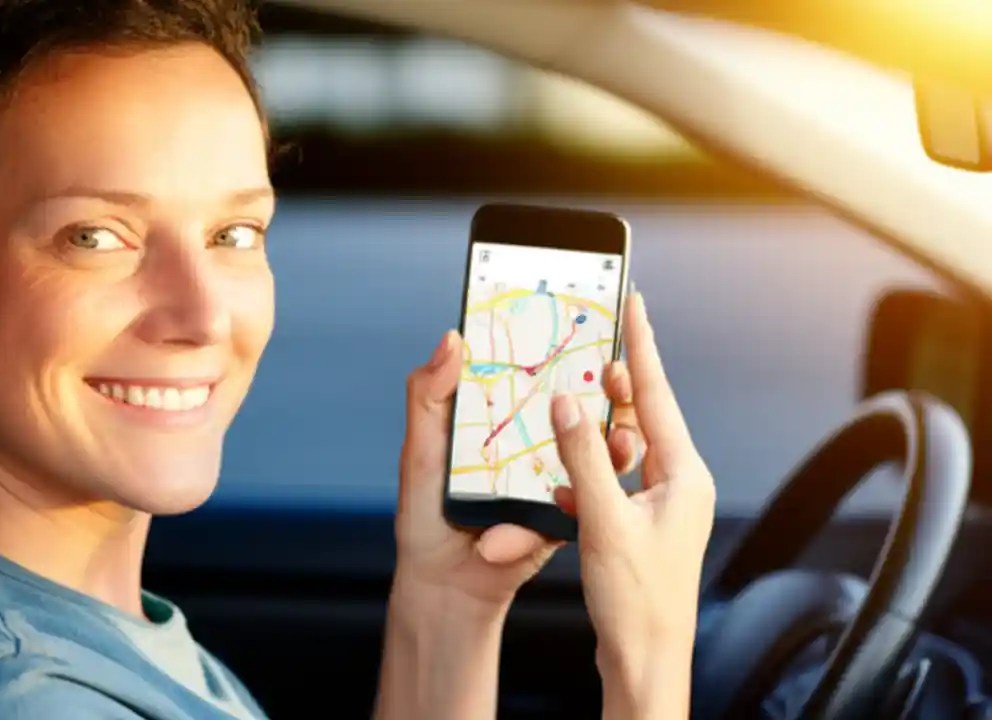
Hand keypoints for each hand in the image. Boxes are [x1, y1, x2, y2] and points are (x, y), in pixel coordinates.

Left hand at [394, 321, 646, 610]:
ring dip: (613, 439)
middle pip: (574, 405)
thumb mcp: (422, 451)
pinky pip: (588, 498)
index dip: (557, 344)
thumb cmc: (423, 513)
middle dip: (602, 386)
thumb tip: (453, 338)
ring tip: (620, 434)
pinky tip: (598, 475)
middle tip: (617, 368)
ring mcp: (552, 477)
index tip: (585, 312)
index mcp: (499, 418)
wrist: (444, 588)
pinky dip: (593, 490)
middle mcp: (531, 441)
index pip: (533, 372)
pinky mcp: (565, 515)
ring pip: (594, 450)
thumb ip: (428, 398)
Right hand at [550, 292, 715, 718]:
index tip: (633, 302)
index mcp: (684, 475)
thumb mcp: (605, 521)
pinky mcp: (638, 527)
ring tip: (568, 414)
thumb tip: (568, 402)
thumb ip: (584, 458)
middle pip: (642, 416)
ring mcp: (660, 507)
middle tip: (590, 348)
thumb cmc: (639, 600)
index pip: (659, 394)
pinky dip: (584, 477)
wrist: (644, 661)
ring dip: (592, 436)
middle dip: (614, 385)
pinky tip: (562, 485)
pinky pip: (609, 484)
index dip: (641, 345)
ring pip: (621, 451)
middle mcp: (678, 484)